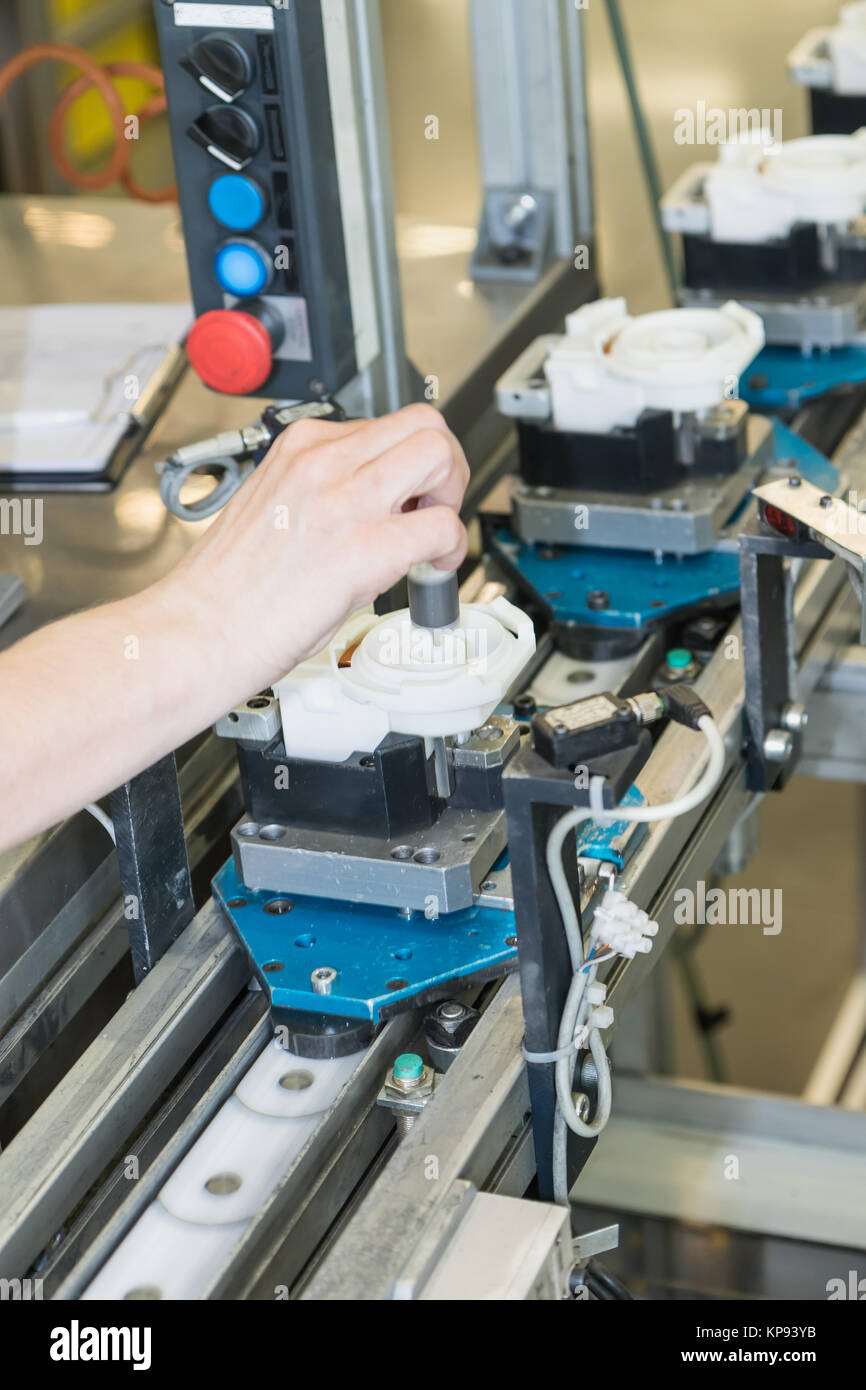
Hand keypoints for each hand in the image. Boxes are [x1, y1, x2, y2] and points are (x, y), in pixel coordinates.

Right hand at [164, 404, 469, 704]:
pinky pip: (443, 526)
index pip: (384, 425)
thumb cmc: (229, 586)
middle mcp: (324, 463)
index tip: (406, 496)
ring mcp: (346, 501)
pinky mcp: (366, 549)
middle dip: (443, 465)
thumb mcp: (274, 505)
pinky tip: (432, 568)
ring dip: (452, 494)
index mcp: (300, 448)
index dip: (407, 464)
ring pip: (439, 454)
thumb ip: (323, 489)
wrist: (201, 628)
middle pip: (423, 424)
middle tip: (432, 505)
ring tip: (431, 533)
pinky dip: (452, 549)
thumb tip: (374, 500)